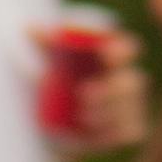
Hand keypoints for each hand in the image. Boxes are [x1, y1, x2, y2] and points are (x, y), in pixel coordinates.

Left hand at [37, 25, 146, 151]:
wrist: (51, 127)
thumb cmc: (55, 85)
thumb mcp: (47, 64)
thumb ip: (44, 45)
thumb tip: (29, 28)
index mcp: (113, 59)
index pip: (128, 48)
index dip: (122, 50)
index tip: (104, 53)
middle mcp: (127, 80)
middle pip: (132, 82)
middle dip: (111, 90)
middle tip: (83, 95)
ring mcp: (131, 107)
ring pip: (129, 109)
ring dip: (107, 114)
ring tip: (82, 118)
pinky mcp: (129, 130)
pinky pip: (130, 131)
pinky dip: (112, 132)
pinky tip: (94, 133)